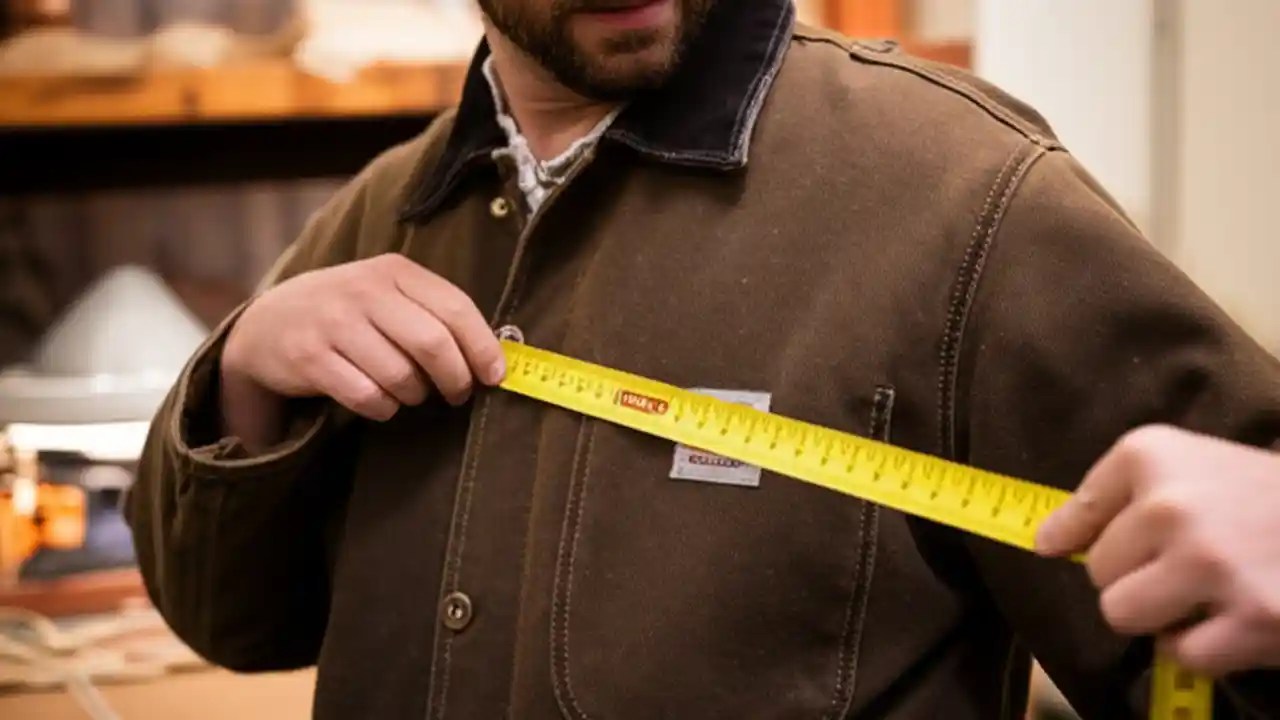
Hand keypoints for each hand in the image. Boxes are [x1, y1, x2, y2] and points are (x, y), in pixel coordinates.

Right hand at [221, 254, 504, 437]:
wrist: (267, 323)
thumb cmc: (348, 314)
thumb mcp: (387, 296)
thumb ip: (434, 314)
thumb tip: (491, 359)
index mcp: (394, 270)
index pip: (456, 308)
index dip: (483, 348)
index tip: (495, 376)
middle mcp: (364, 290)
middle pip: (434, 344)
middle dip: (455, 379)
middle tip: (457, 394)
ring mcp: (334, 322)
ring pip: (401, 376)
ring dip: (415, 396)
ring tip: (410, 393)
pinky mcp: (309, 356)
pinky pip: (367, 396)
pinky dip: (382, 408)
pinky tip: (380, 401)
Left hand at [1036, 425, 1279, 675]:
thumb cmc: (1253, 492)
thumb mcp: (1179, 462)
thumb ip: (1103, 497)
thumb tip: (1043, 544)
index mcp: (1150, 456)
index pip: (1074, 521)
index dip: (1093, 539)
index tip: (1105, 543)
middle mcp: (1174, 504)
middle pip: (1098, 574)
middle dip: (1135, 577)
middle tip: (1187, 563)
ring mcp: (1212, 564)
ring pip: (1123, 615)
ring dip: (1159, 614)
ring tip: (1202, 592)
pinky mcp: (1250, 618)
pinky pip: (1178, 653)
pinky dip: (1202, 646)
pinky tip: (1232, 615)